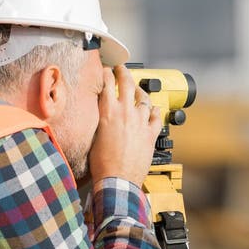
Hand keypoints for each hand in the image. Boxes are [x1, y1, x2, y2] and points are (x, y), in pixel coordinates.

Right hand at [88, 65, 162, 187]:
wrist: (117, 180)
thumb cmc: (102, 165)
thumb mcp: (93, 138)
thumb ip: (98, 121)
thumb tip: (98, 114)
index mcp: (108, 112)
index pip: (107, 84)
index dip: (106, 73)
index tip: (106, 70)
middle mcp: (126, 113)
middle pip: (127, 83)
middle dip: (124, 72)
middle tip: (121, 68)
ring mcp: (140, 122)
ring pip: (144, 98)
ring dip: (140, 92)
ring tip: (138, 90)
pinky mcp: (150, 134)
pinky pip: (156, 116)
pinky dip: (154, 111)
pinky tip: (153, 109)